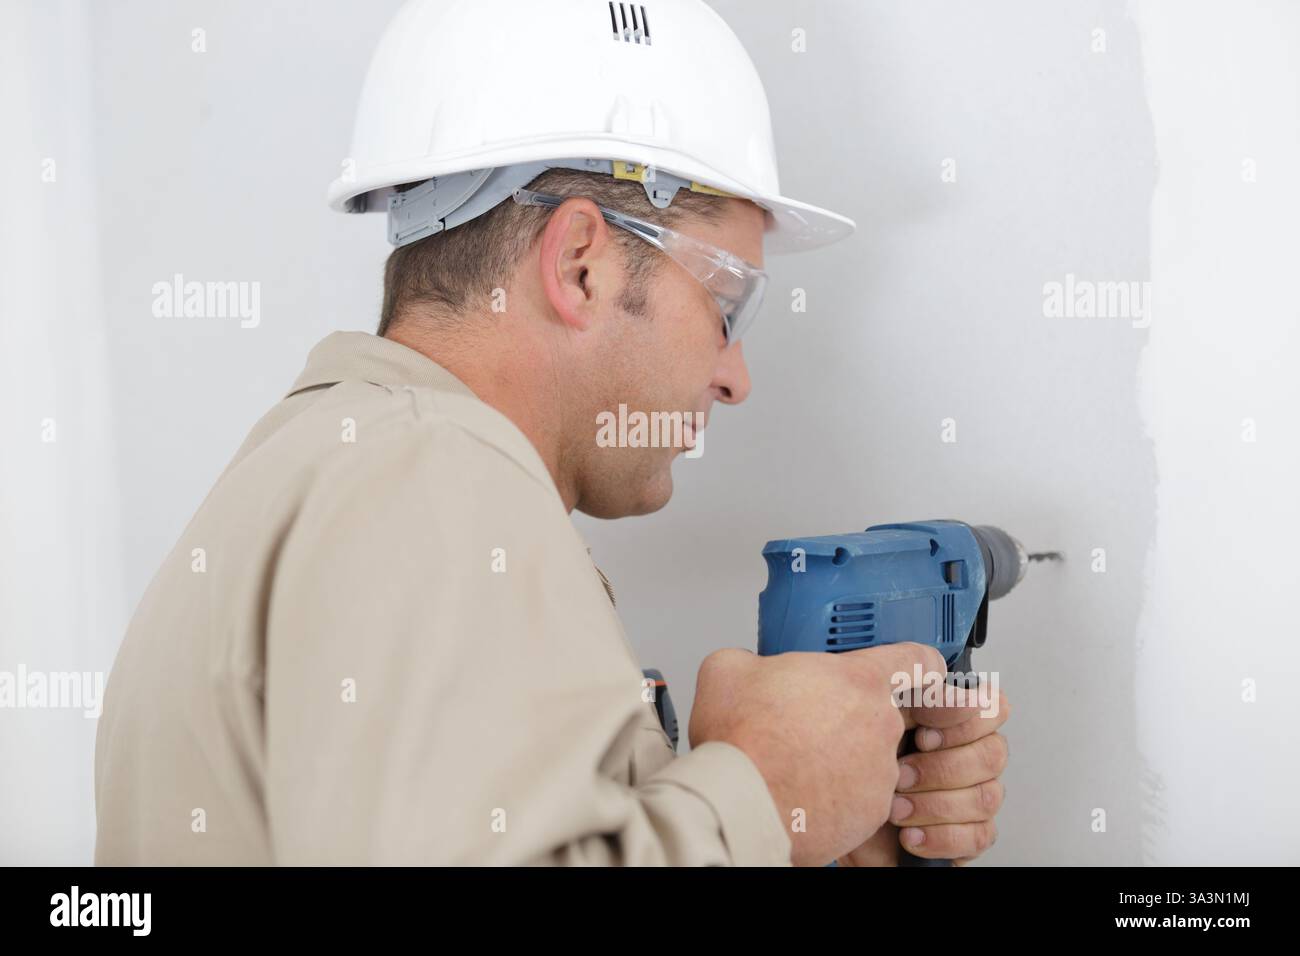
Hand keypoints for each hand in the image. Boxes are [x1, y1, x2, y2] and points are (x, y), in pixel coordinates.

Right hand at [689, 643, 945, 866]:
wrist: (741, 803)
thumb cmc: (741, 740)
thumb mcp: (729, 670)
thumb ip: (754, 660)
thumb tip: (748, 668)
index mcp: (858, 681)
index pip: (918, 660)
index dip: (918, 663)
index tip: (913, 670)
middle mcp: (881, 725)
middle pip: (889, 715)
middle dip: (858, 718)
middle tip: (819, 725)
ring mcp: (880, 773)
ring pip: (874, 759)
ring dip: (847, 760)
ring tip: (804, 765)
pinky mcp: (871, 815)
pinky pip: (863, 800)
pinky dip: (841, 798)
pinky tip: (807, 794)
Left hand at [837, 686, 1009, 865]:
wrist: (838, 818)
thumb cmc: (853, 765)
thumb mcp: (871, 716)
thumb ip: (904, 687)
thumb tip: (932, 666)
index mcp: (951, 721)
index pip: (993, 707)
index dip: (964, 718)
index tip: (923, 729)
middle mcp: (969, 756)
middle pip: (993, 754)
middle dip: (941, 767)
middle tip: (900, 773)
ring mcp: (973, 796)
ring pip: (986, 797)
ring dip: (934, 804)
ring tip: (894, 806)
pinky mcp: (968, 835)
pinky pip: (978, 836)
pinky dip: (940, 836)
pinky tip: (910, 834)